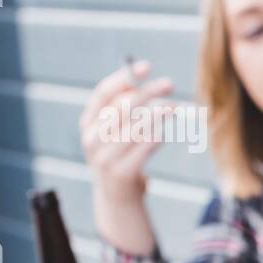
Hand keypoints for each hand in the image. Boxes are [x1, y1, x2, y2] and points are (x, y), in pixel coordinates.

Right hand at [79, 59, 175, 207]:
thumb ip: (123, 107)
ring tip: (174, 106)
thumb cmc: (120, 154)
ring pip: (133, 128)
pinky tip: (166, 131)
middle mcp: (92, 138)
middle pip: (121, 108)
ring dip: (156, 114)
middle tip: (169, 84)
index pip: (104, 93)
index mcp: (88, 122)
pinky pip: (142, 149)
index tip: (146, 66)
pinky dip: (155, 137)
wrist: (117, 196)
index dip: (125, 77)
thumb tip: (138, 80)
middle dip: (148, 92)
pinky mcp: (121, 173)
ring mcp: (104, 157)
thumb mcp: (115, 130)